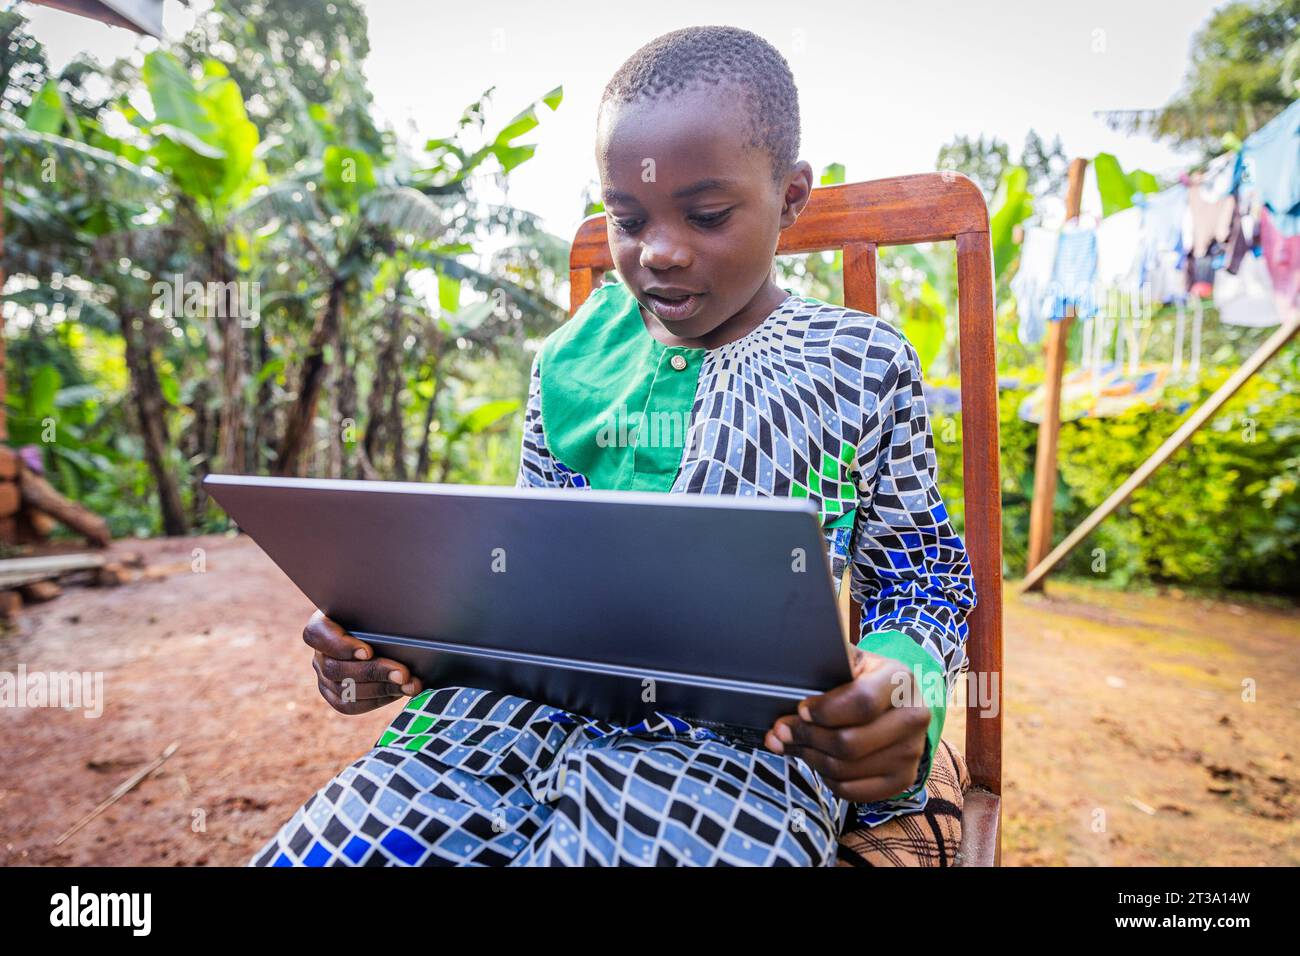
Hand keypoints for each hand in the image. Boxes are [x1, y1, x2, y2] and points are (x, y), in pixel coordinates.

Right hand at [302, 610, 422, 714]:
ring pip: (344, 691)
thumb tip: (401, 623)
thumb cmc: (379, 616)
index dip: (340, 646)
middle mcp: (319, 654)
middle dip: (373, 672)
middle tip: (402, 673)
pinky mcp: (336, 697)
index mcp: (321, 626)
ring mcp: (324, 678)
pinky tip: (399, 691)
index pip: (316, 635)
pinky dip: (379, 700)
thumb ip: (378, 615)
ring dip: (381, 688)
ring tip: (409, 684)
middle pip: (335, 669)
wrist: (384, 634)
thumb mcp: (376, 610)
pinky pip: (352, 705)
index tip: (368, 651)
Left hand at [763, 648, 929, 802]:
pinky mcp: (902, 779)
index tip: (801, 710)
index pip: (862, 702)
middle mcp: (913, 717)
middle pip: (850, 743)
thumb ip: (826, 665)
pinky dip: (826, 778)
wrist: (900, 705)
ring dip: (810, 758)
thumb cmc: (867, 680)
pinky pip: (852, 791)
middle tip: (782, 731)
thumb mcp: (853, 662)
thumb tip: (788, 677)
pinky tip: (818, 760)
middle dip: (807, 737)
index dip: (825, 711)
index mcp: (900, 680)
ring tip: (794, 743)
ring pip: (846, 769)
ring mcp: (911, 753)